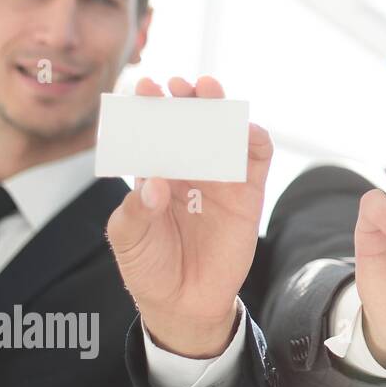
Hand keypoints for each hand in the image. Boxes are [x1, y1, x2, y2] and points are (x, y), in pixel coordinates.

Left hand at [107, 76, 271, 357]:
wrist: (185, 302)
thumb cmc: (149, 266)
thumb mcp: (128, 239)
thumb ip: (135, 211)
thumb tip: (154, 183)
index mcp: (154, 171)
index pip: (153, 130)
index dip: (149, 107)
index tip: (144, 88)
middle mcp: (188, 167)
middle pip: (192, 122)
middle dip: (187, 99)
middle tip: (181, 84)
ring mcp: (220, 178)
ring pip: (225, 133)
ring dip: (221, 109)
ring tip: (209, 92)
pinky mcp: (249, 192)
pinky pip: (258, 159)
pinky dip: (257, 139)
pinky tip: (248, 129)